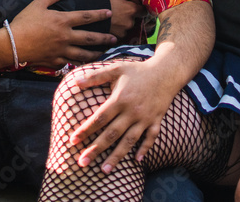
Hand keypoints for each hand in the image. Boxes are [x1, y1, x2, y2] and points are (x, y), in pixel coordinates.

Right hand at [10, 0, 116, 67]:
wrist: (13, 44)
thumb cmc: (24, 23)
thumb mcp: (37, 4)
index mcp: (63, 21)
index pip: (87, 17)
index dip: (100, 15)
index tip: (110, 14)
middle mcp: (66, 37)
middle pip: (90, 38)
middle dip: (104, 38)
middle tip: (114, 38)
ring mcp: (62, 51)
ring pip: (84, 54)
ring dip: (96, 54)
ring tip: (104, 53)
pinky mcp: (55, 61)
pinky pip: (70, 64)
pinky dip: (79, 64)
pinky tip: (84, 64)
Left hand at [68, 58, 178, 172]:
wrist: (166, 72)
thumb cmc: (138, 70)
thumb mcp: (116, 68)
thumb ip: (96, 76)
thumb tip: (75, 81)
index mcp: (120, 99)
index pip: (99, 118)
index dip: (86, 130)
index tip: (73, 141)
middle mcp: (132, 111)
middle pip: (112, 134)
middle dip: (96, 149)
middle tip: (82, 162)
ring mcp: (145, 118)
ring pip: (129, 141)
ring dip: (116, 156)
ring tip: (104, 170)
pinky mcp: (156, 120)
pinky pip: (151, 138)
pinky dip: (145, 149)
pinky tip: (137, 161)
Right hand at [106, 0, 146, 39]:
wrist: (87, 14)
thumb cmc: (102, 1)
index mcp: (132, 10)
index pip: (144, 11)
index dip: (138, 8)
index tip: (132, 7)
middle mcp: (130, 23)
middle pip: (134, 20)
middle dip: (128, 16)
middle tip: (117, 12)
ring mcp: (123, 32)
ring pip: (126, 27)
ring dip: (122, 24)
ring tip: (111, 19)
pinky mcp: (115, 39)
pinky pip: (119, 34)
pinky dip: (116, 31)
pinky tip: (108, 25)